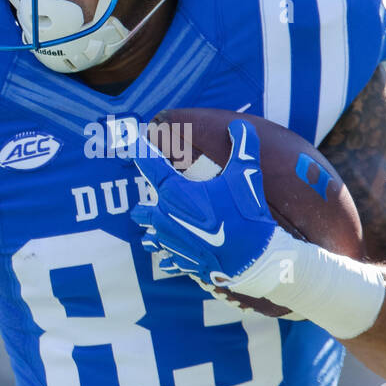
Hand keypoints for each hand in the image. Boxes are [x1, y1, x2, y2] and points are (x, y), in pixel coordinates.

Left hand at [130, 119, 278, 286]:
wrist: (252, 261)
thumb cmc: (245, 214)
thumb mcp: (246, 174)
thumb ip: (243, 145)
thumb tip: (239, 124)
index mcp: (174, 193)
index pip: (149, 165)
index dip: (141, 151)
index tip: (133, 142)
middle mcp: (165, 218)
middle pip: (141, 210)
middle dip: (146, 203)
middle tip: (156, 199)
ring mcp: (170, 242)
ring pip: (150, 236)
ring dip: (154, 229)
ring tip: (159, 226)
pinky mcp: (180, 261)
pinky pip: (166, 257)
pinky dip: (170, 254)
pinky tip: (174, 253)